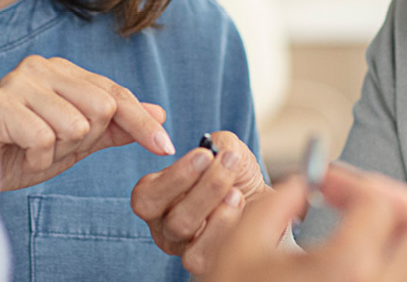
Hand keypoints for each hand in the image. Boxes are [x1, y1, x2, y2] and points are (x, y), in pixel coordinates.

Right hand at [0, 55, 175, 190]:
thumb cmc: (24, 152)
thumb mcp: (79, 142)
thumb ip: (118, 126)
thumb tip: (161, 113)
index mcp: (62, 70)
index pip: (117, 93)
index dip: (142, 122)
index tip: (166, 147)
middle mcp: (40, 67)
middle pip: (101, 107)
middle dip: (85, 141)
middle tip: (57, 148)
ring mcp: (16, 82)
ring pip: (74, 125)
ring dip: (58, 152)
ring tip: (34, 150)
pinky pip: (43, 139)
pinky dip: (37, 158)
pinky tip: (19, 153)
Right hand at [130, 131, 266, 273]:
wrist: (259, 199)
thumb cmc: (234, 174)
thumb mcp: (225, 150)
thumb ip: (217, 144)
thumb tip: (216, 151)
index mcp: (155, 196)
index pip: (146, 196)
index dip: (176, 176)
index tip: (205, 155)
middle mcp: (162, 226)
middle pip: (172, 217)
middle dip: (205, 187)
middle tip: (228, 164)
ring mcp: (181, 248)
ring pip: (186, 231)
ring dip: (216, 203)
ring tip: (237, 191)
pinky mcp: (200, 262)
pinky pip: (203, 253)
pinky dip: (225, 227)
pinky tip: (239, 209)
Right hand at [204, 164, 406, 281]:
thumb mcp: (240, 246)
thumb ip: (275, 202)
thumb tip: (304, 184)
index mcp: (342, 271)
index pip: (377, 205)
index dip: (349, 181)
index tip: (324, 184)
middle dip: (400, 203)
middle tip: (368, 198)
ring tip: (388, 231)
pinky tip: (394, 267)